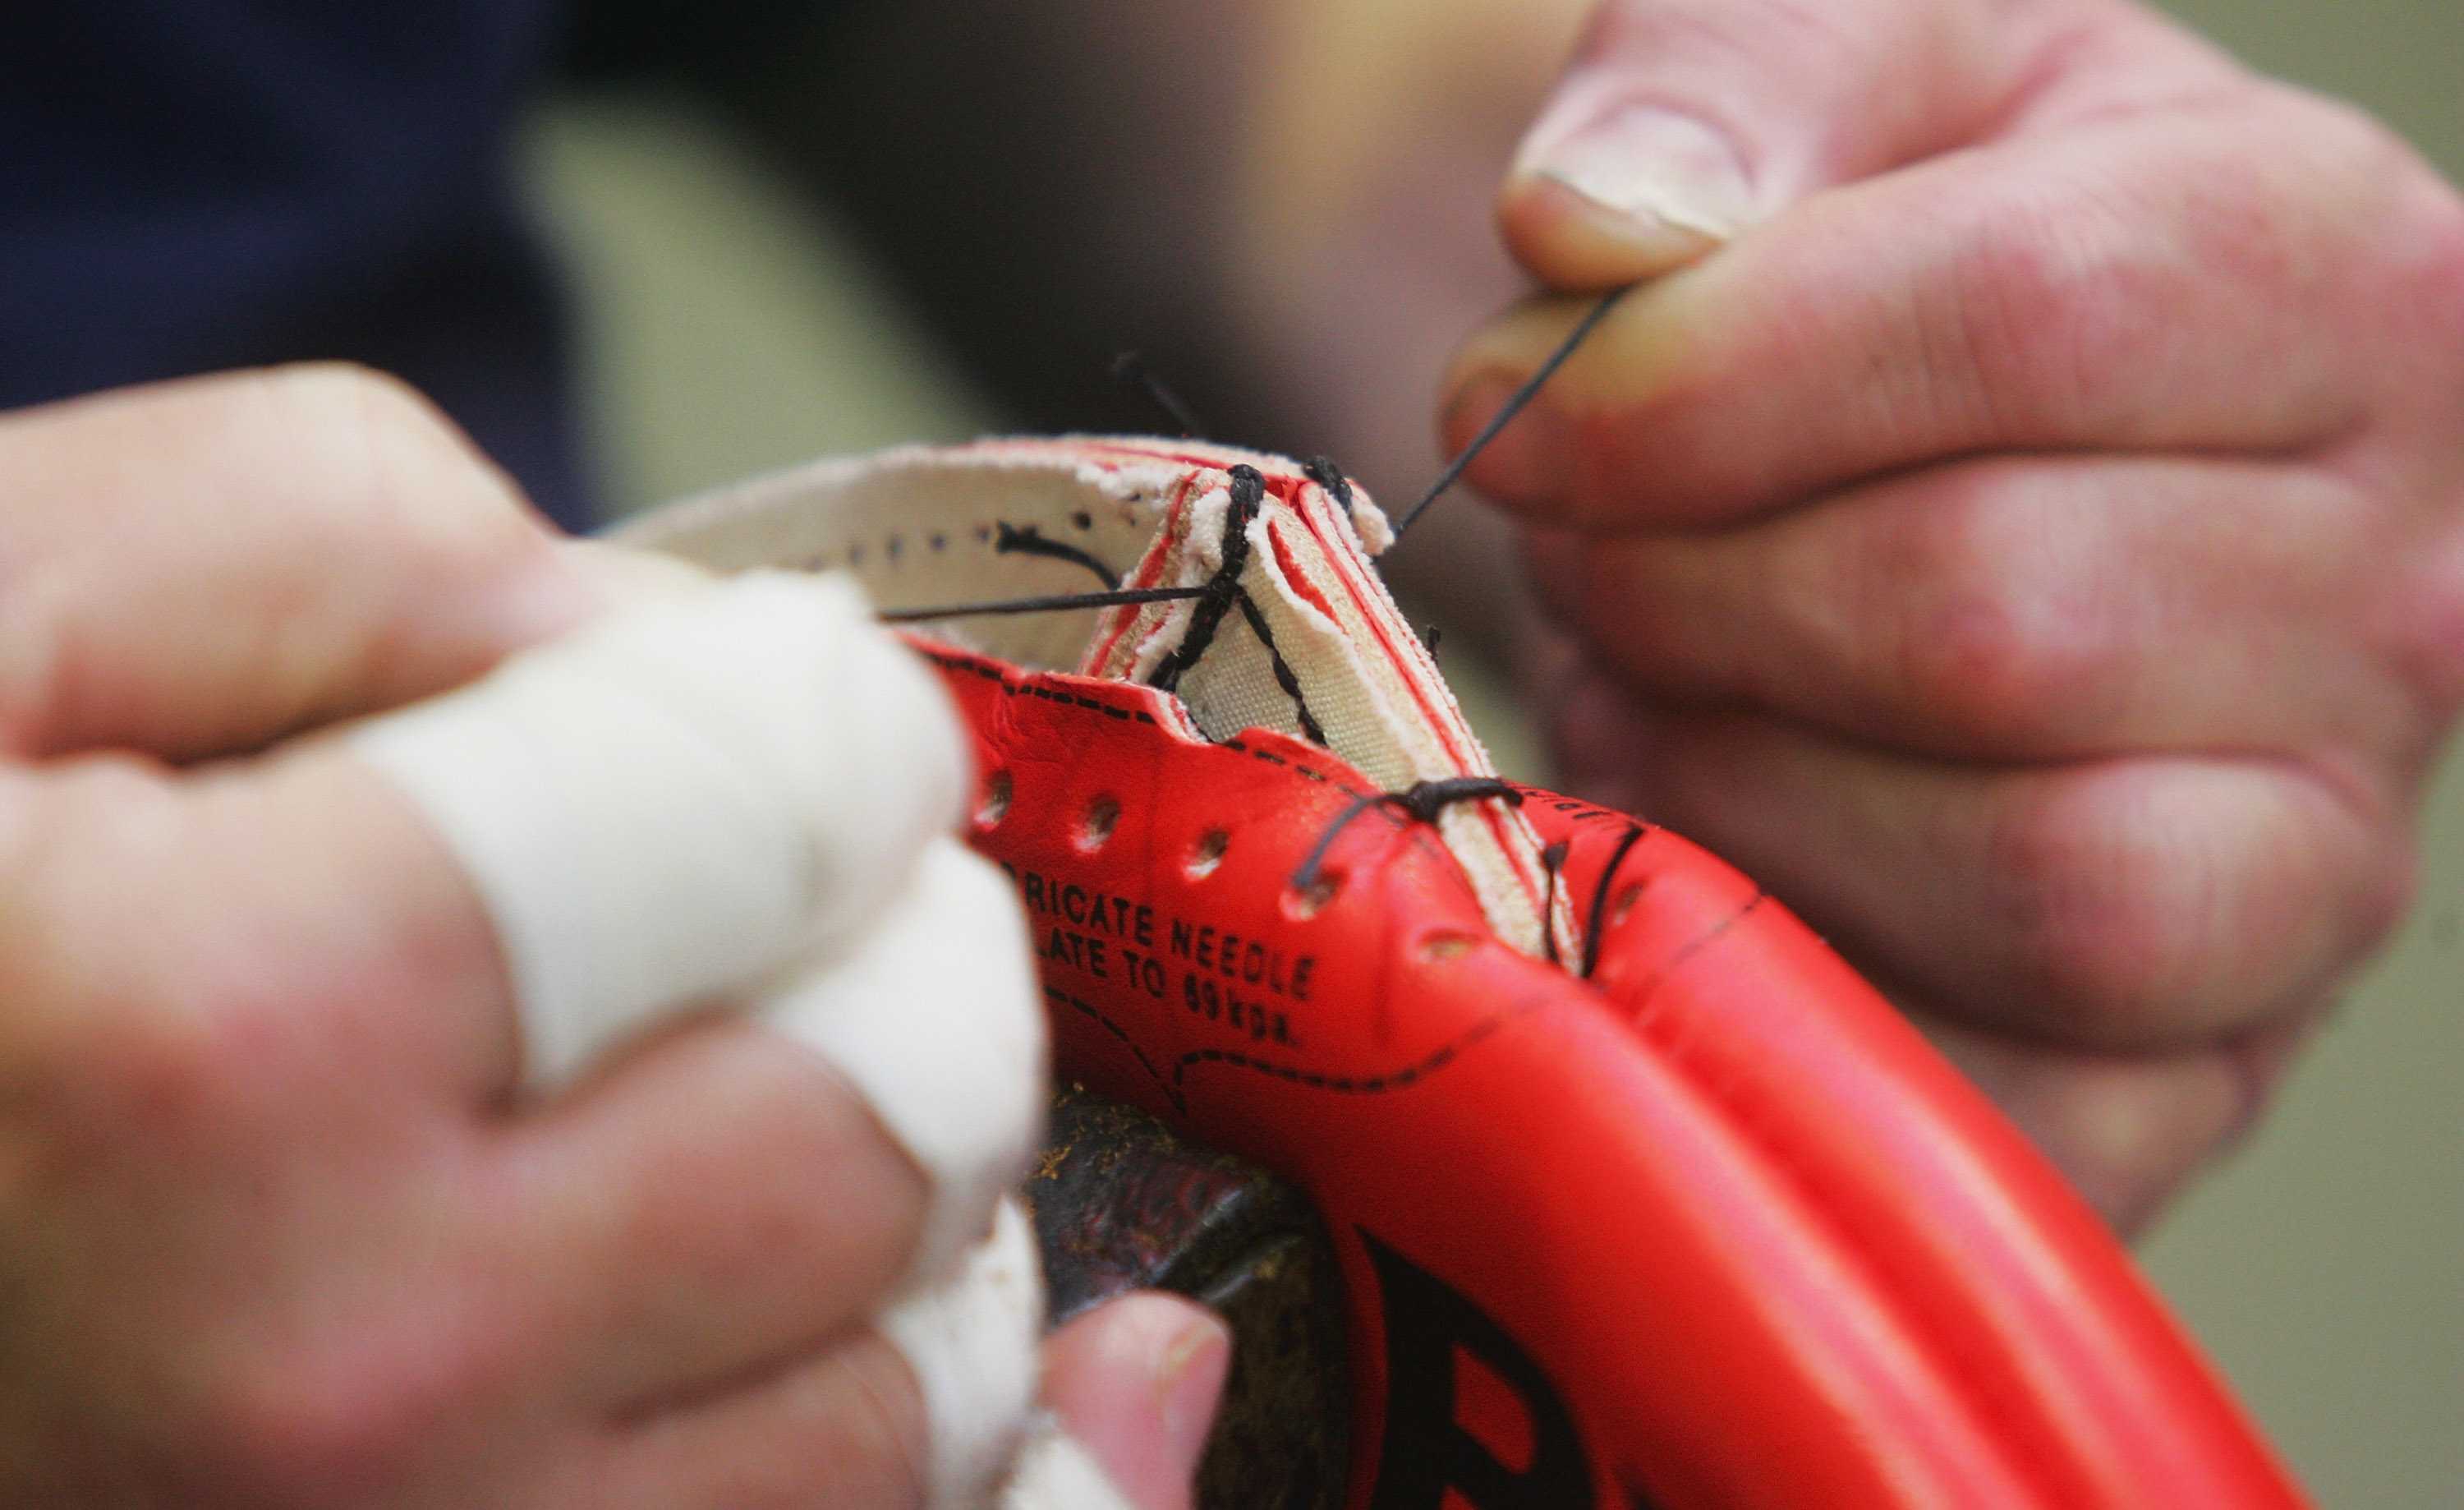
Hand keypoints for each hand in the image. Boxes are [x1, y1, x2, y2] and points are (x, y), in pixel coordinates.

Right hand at [0, 367, 1225, 1506]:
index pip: (778, 806)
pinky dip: (1020, 1467)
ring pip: (916, 1383)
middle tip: (774, 928)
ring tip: (721, 1142)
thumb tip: (661, 649)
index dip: (815, 725)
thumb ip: (339, 539)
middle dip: (887, 965)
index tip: (775, 731)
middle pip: (890, 1110)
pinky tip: (1033, 1375)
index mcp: (201, 1046)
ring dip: (891, 1222)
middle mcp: (333, 1376)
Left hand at [1442, 0, 2463, 1231]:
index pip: (2026, 319)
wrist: (1933, 468)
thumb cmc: (1882, 261)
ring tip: (1658, 686)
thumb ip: (1726, 75)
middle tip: (1588, 556)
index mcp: (2342, 281)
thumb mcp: (1837, 71)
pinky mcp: (2202, 1062)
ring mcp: (2326, 855)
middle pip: (1990, 611)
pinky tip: (1716, 846)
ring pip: (2031, 873)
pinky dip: (1792, 977)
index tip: (1517, 410)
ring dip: (1735, 780)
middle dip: (1685, 587)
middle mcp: (2407, 587)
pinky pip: (2006, 1088)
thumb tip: (1598, 228)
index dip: (1696, 381)